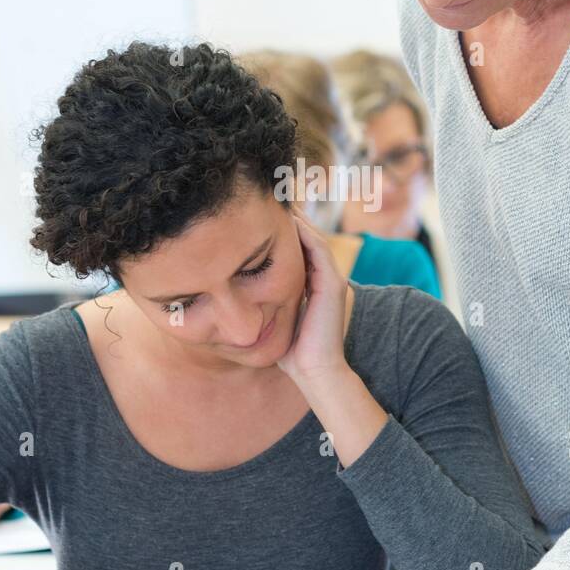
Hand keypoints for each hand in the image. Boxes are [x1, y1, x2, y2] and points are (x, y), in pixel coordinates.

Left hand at [276, 211, 347, 386]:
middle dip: (289, 217)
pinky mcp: (333, 284)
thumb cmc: (291, 352)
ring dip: (296, 218)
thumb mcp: (274, 317)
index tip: (259, 214)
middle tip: (268, 196)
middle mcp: (326, 276)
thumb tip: (236, 289)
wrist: (314, 373)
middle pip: (307, 237)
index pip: (299, 247)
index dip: (282, 230)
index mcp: (314, 283)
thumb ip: (265, 300)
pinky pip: (318, 249)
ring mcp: (333, 278)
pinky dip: (303, 233)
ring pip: (313, 237)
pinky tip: (286, 220)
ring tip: (275, 200)